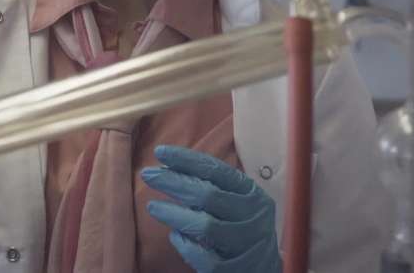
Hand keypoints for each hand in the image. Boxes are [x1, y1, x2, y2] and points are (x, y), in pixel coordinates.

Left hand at [142, 145, 281, 272]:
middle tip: (148, 175)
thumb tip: (168, 169)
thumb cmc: (242, 227)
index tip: (160, 152)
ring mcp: (246, 244)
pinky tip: (175, 236)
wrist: (265, 267)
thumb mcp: (237, 202)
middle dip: (174, 182)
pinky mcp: (235, 269)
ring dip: (174, 214)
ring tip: (152, 207)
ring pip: (205, 225)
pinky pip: (205, 257)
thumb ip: (213, 188)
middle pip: (208, 195)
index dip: (186, 160)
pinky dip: (186, 245)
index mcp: (252, 194)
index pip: (216, 170)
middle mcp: (253, 216)